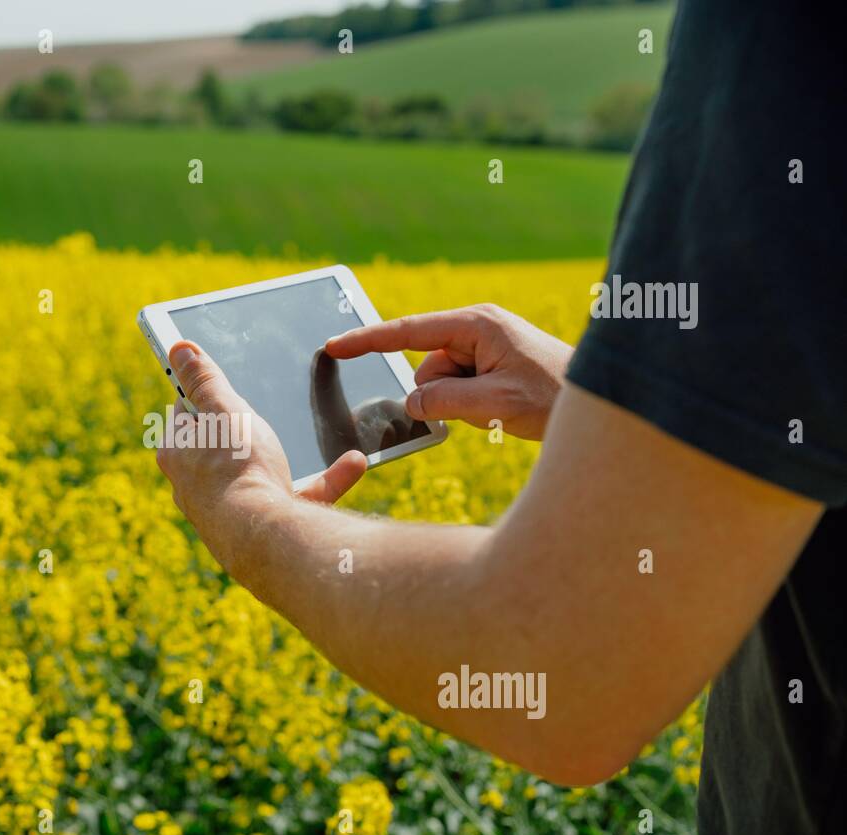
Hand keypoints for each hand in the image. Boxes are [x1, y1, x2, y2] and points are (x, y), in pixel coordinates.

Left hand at [155, 341, 366, 565]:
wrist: (267, 538)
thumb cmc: (238, 468)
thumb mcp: (223, 410)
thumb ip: (204, 380)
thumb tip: (178, 349)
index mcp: (178, 455)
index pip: (184, 414)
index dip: (205, 395)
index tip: (225, 385)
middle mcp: (196, 488)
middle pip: (220, 446)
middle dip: (245, 428)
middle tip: (267, 409)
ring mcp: (229, 512)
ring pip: (262, 474)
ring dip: (291, 455)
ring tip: (316, 435)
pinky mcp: (265, 530)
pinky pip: (297, 499)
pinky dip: (324, 482)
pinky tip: (353, 463)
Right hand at [325, 303, 572, 439]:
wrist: (600, 402)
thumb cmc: (553, 397)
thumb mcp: (494, 405)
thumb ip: (443, 402)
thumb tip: (411, 403)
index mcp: (476, 324)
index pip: (407, 332)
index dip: (367, 340)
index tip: (334, 345)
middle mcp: (477, 329)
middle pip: (426, 368)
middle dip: (442, 395)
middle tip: (487, 407)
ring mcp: (485, 347)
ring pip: (441, 384)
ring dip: (461, 405)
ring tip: (503, 410)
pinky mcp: (491, 364)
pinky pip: (459, 390)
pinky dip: (471, 406)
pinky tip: (504, 410)